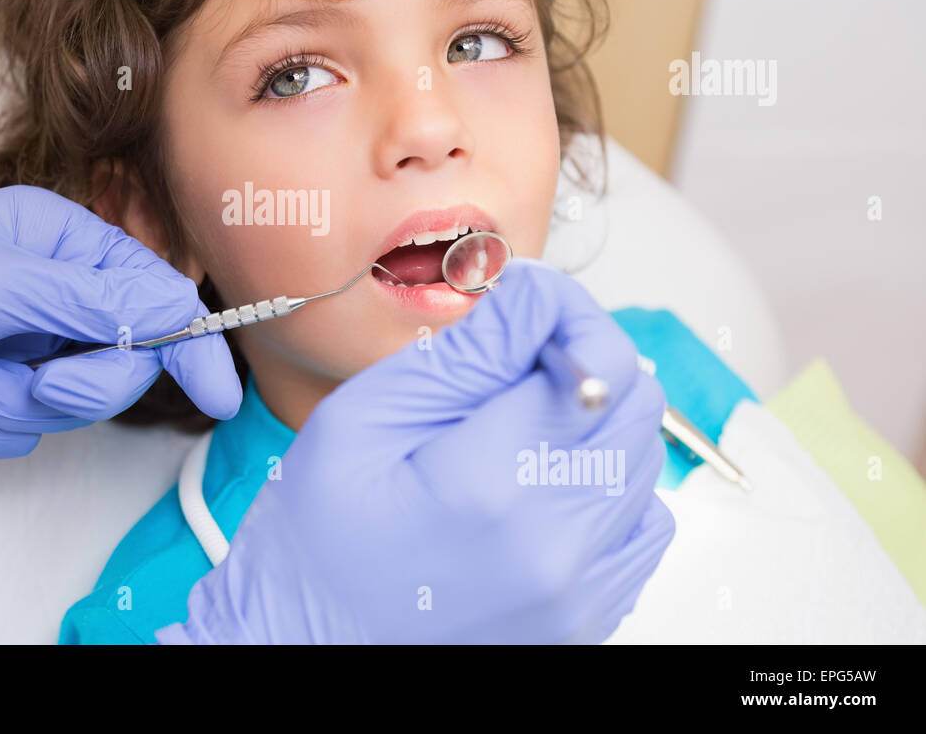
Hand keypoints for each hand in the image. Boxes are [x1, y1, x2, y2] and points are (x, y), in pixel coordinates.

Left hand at [0, 185, 240, 455]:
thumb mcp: (0, 287)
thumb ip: (96, 303)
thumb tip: (177, 313)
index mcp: (65, 243)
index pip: (155, 297)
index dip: (188, 346)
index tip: (219, 395)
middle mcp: (50, 290)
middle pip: (118, 361)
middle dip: (73, 382)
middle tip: (34, 379)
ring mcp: (19, 340)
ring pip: (67, 403)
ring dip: (9, 400)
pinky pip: (19, 425)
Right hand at [156, 258, 673, 643]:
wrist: (304, 648)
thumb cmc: (314, 545)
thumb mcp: (362, 421)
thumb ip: (463, 354)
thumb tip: (535, 296)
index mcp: (491, 485)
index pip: (598, 360)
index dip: (567, 314)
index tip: (528, 309)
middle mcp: (555, 547)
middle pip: (634, 405)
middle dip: (580, 362)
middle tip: (510, 366)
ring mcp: (580, 593)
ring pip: (641, 461)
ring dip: (591, 423)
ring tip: (512, 432)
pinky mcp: (588, 618)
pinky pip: (641, 526)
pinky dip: (603, 489)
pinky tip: (537, 487)